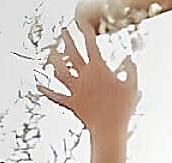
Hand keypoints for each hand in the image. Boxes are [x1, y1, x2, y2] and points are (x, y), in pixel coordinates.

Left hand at [36, 17, 138, 138]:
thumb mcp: (133, 87)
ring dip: (53, 59)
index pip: (91, 45)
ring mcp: (75, 89)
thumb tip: (129, 59)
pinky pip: (56, 95)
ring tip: (50, 51)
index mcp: (98, 69)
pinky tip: (38, 84)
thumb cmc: (123, 108)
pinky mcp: (71, 102)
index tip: (81, 24)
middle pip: (71, 53)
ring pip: (59, 70)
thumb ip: (130, 70)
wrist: (110, 129)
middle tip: (63, 31)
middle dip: (66, 40)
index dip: (86, 32)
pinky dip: (46, 90)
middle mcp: (84, 76)